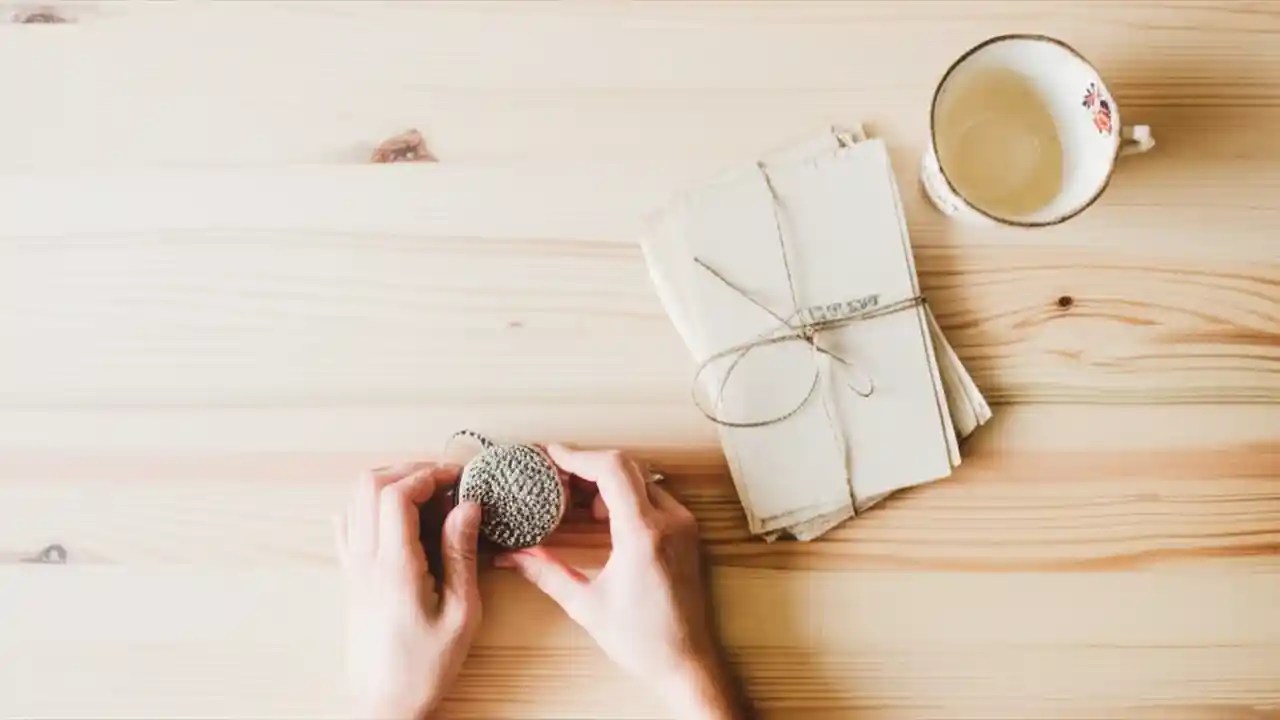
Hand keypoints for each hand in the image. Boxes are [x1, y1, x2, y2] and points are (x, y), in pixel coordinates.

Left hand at [334, 463, 481, 719]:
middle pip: (370, 484)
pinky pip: (348, 525)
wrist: (384, 705)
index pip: (398, 494)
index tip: (459, 478)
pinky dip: (370, 507)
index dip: (429, 474)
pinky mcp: (350, 578)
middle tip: (445, 480)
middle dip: (410, 470)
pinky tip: (395, 516)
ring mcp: (352, 567)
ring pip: (356, 499)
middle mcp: (366, 561)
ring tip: (428, 496)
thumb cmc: (424, 667)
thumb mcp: (461, 613)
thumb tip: (467, 506)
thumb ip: (461, 553)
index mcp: (394, 567)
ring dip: (391, 484)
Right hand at [497, 446, 745, 719]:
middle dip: (586, 465)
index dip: (577, 456)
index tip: (549, 454)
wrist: (688, 662)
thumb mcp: (586, 606)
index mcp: (643, 534)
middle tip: (554, 474)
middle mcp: (669, 521)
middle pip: (625, 466)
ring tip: (572, 498)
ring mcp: (682, 524)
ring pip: (640, 477)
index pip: (611, 470)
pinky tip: (601, 514)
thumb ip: (546, 573)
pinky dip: (624, 494)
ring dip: (606, 479)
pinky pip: (653, 495)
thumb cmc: (643, 640)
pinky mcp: (686, 532)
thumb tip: (512, 556)